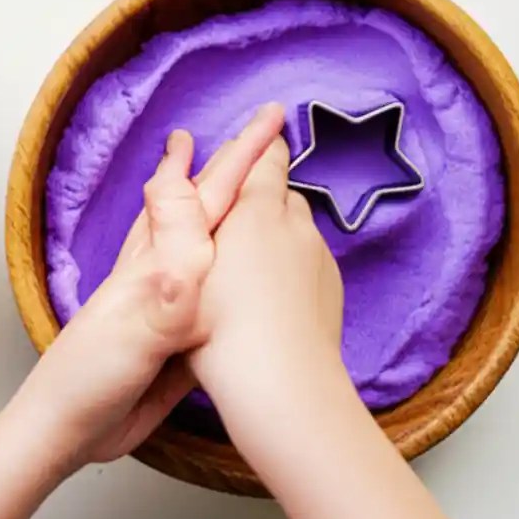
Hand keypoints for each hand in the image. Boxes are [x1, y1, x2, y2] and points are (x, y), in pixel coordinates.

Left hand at [8, 104, 285, 471]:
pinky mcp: (176, 344)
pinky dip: (228, 274)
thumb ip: (167, 284)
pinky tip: (232, 272)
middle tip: (265, 132)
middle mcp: (162, 275)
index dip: (238, 160)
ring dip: (230, 213)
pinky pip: (213, 298)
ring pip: (209, 247)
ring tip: (246, 185)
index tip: (268, 122)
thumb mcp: (134, 329)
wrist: (64, 433)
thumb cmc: (88, 379)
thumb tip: (194, 237)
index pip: (204, 197)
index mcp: (157, 263)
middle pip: (207, 209)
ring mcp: (168, 308)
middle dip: (236, 168)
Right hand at [187, 131, 344, 406]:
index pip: (265, 157)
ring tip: (247, 265)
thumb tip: (187, 190)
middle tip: (230, 220)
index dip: (259, 143)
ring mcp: (319, 257)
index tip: (256, 135)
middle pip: (282, 193)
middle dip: (261, 197)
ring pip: (298, 231)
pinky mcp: (332, 290)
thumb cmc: (216, 325)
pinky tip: (269, 299)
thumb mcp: (185, 266)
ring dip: (277, 235)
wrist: (278, 383)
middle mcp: (295, 224)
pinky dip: (292, 270)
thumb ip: (188, 223)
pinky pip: (310, 265)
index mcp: (257, 208)